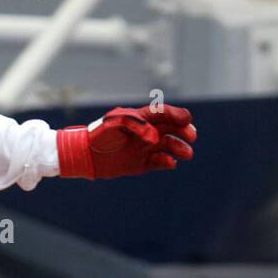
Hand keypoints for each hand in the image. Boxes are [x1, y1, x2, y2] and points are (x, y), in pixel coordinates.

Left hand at [57, 104, 195, 178]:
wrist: (85, 154)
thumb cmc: (99, 135)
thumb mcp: (116, 123)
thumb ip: (137, 126)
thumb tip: (155, 138)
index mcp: (141, 118)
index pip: (164, 113)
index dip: (177, 115)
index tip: (187, 119)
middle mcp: (146, 132)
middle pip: (171, 129)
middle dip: (183, 132)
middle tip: (192, 137)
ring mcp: (144, 148)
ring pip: (168, 146)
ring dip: (179, 148)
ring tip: (187, 154)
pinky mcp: (140, 164)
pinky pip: (158, 162)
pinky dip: (166, 162)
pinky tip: (171, 163)